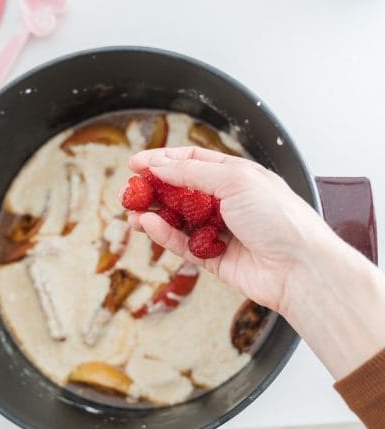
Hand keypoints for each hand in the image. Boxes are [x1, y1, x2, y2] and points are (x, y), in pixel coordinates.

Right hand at [127, 146, 336, 315]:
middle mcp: (228, 202)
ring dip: (155, 214)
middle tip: (128, 191)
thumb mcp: (235, 180)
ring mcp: (220, 231)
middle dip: (153, 189)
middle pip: (181, 191)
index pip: (193, 161)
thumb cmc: (279, 218)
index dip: (163, 160)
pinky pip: (183, 243)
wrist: (299, 268)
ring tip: (133, 212)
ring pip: (178, 220)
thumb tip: (160, 165)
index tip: (135, 164)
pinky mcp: (214, 259)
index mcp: (238, 176)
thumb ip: (193, 172)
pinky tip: (150, 225)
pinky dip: (165, 234)